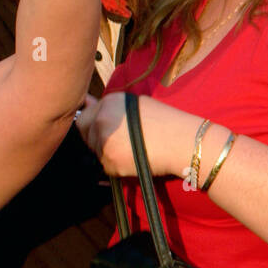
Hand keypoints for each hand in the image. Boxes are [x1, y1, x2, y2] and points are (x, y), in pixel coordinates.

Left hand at [76, 93, 203, 179]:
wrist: (183, 142)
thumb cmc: (166, 122)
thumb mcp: (136, 105)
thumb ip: (109, 106)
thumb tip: (85, 102)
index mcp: (108, 103)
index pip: (84, 115)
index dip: (93, 123)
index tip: (104, 128)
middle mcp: (101, 120)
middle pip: (84, 132)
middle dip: (94, 136)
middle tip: (117, 140)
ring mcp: (104, 142)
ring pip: (94, 150)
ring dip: (106, 151)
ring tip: (130, 148)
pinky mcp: (110, 162)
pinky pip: (105, 165)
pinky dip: (115, 164)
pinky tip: (133, 158)